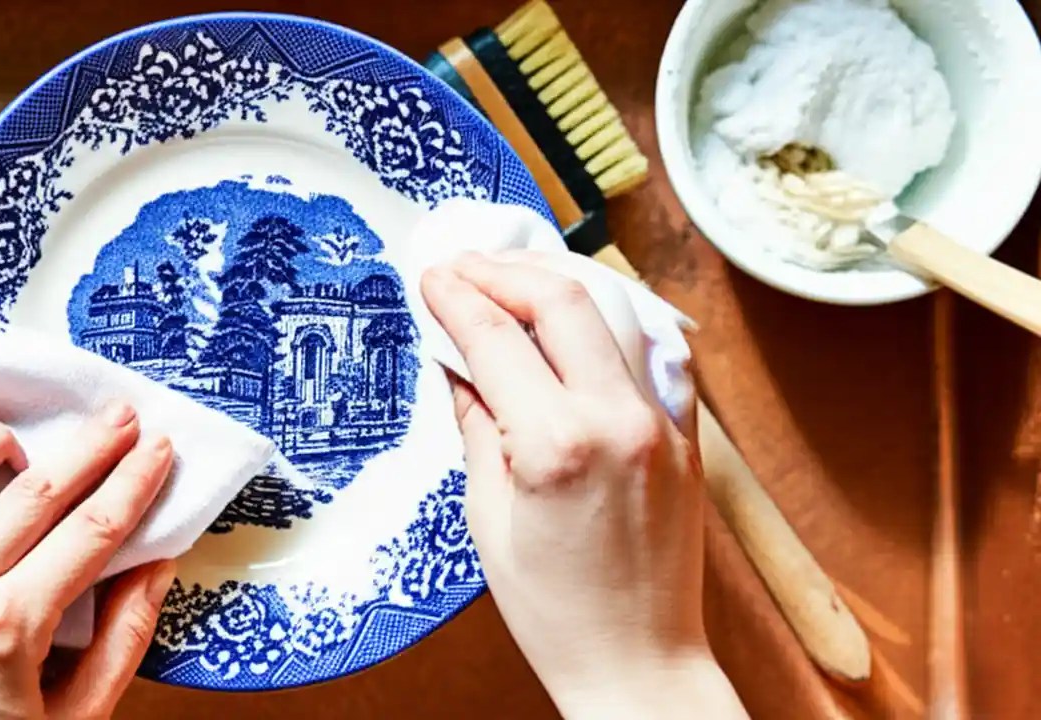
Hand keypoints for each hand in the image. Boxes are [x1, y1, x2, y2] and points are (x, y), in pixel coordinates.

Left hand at [0, 404, 175, 718]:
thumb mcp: (82, 715)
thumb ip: (124, 637)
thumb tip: (156, 563)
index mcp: (11, 629)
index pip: (91, 532)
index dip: (134, 484)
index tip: (161, 449)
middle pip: (33, 496)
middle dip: (87, 449)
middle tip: (123, 415)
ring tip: (24, 429)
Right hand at [422, 253, 743, 718]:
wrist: (637, 662)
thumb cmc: (553, 610)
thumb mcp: (487, 515)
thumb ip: (476, 423)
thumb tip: (458, 361)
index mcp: (557, 443)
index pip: (495, 336)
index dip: (455, 297)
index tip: (431, 277)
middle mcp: (619, 417)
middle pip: (562, 297)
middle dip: (504, 269)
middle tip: (464, 264)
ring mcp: (664, 421)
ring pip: (617, 306)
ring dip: (559, 280)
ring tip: (514, 274)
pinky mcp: (688, 433)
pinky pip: (654, 348)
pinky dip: (614, 318)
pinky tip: (581, 314)